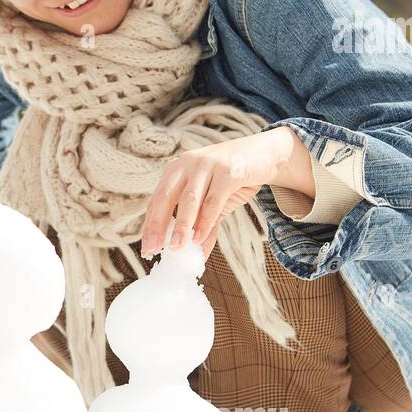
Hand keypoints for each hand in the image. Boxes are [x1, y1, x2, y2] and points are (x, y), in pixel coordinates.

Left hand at [140, 128, 308, 261]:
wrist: (263, 155)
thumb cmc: (231, 180)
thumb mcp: (212, 203)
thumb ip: (203, 226)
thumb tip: (195, 256)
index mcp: (176, 170)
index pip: (156, 200)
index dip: (150, 225)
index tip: (147, 248)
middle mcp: (187, 164)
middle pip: (166, 198)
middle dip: (158, 225)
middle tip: (154, 250)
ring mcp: (207, 165)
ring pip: (189, 200)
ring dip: (182, 226)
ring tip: (177, 248)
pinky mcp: (228, 170)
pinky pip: (213, 200)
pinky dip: (205, 220)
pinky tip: (199, 237)